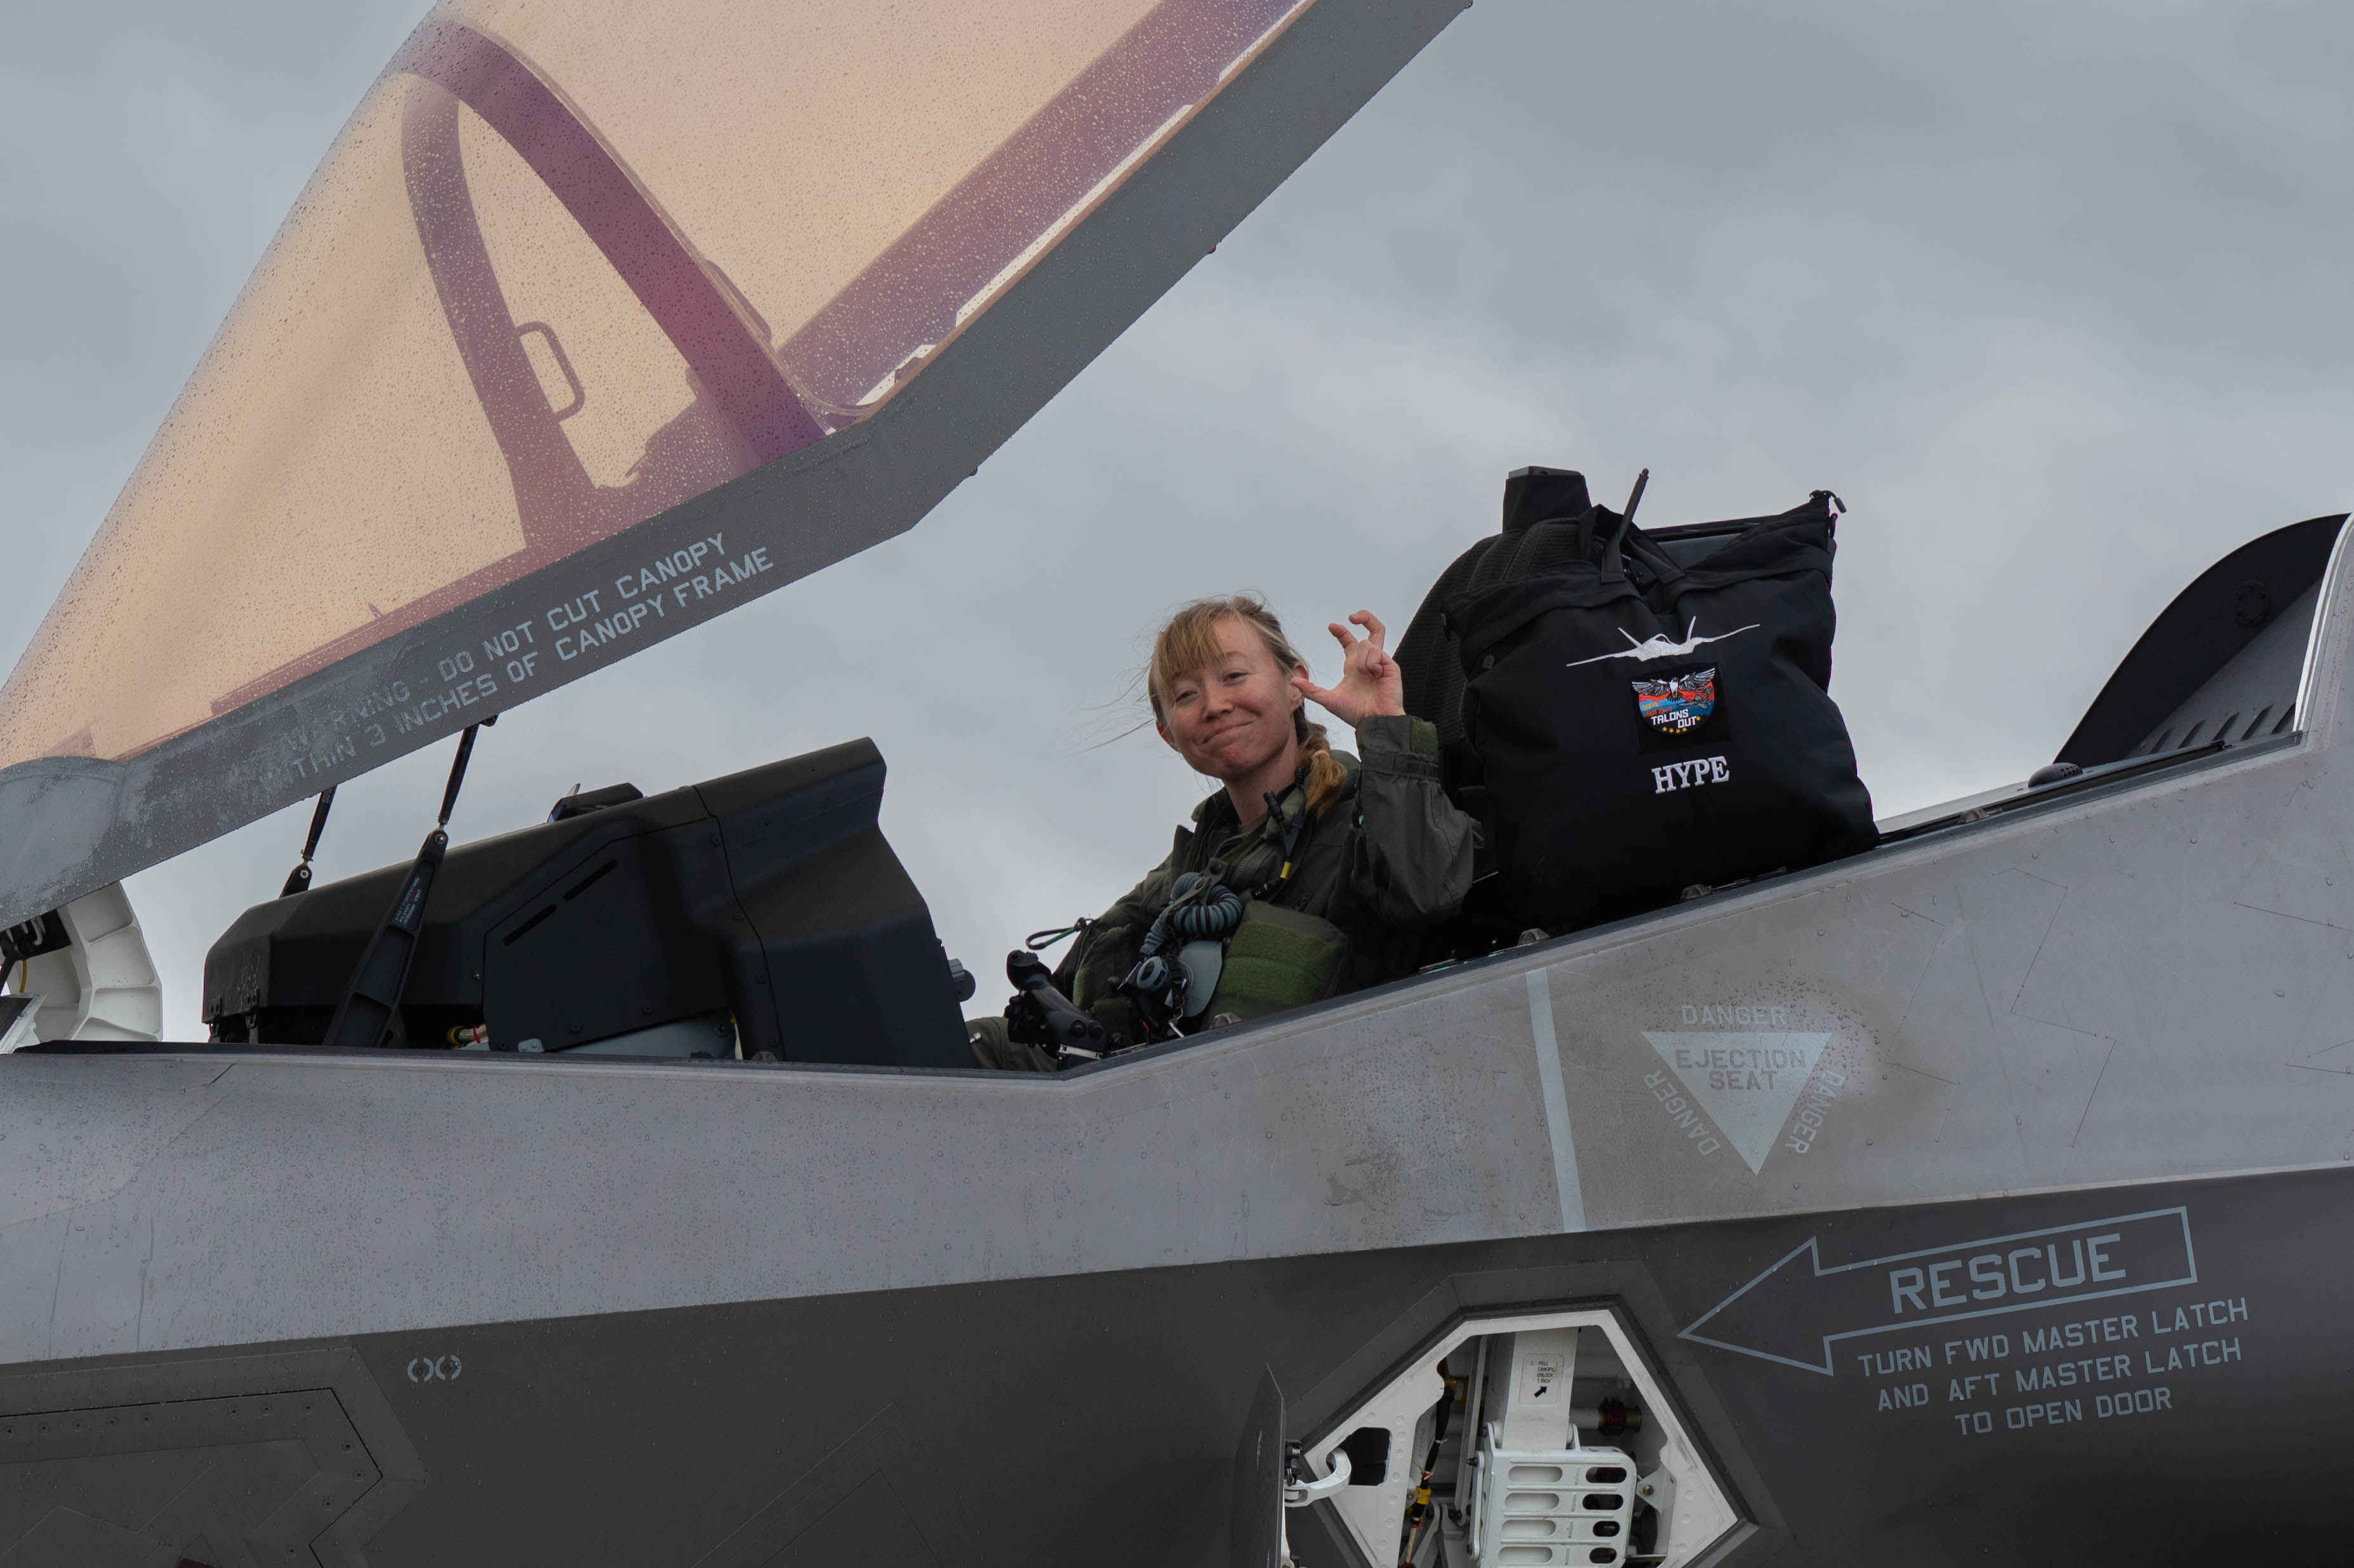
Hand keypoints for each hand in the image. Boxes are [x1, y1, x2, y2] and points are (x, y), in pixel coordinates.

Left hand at [1293, 611, 1405, 725]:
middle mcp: (1368, 661)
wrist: (1374, 722)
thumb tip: (1292, 681)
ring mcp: (1381, 662)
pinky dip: (1371, 663)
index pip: (1350, 642)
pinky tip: (1373, 676)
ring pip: (1367, 642)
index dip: (1341, 632)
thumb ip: (1311, 690)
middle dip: (1365, 617)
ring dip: (1362, 657)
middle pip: (1373, 630)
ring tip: (1365, 675)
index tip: (1331, 626)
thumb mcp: (1328, 700)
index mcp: (1355, 666)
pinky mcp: (1391, 666)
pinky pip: (1377, 652)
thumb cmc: (1356, 714)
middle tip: (1353, 617)